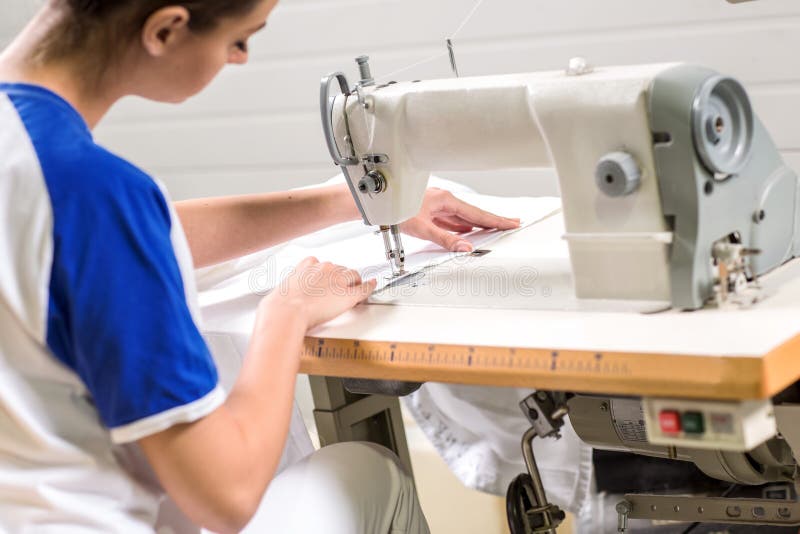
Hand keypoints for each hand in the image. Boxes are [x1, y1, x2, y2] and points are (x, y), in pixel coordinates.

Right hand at [261, 257, 375, 329]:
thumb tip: (285, 296)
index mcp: (308, 264)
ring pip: (352, 276)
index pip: (324, 265)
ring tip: (353, 290)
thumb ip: (292, 287)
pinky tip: (372, 285)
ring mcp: (338, 281)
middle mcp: (325, 268)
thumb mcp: (283, 289)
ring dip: (353, 283)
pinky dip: (370, 286)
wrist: (287, 312)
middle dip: (341, 278)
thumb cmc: (281, 305)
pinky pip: (364, 288)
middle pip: (341, 269)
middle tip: (340, 289)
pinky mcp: (347, 294)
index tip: (327, 280)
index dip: (328, 274)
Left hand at [400, 188, 520, 251]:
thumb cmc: (395, 211)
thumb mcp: (423, 228)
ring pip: (463, 217)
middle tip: (511, 224)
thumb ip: (445, 239)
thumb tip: (464, 246)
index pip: (476, 214)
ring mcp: (437, 205)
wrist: (378, 206)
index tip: (511, 223)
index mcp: (445, 200)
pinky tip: (467, 232)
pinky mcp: (430, 212)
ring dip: (478, 224)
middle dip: (492, 221)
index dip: (495, 220)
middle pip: (473, 214)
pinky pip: (452, 220)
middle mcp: (443, 200)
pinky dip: (463, 227)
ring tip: (494, 229)